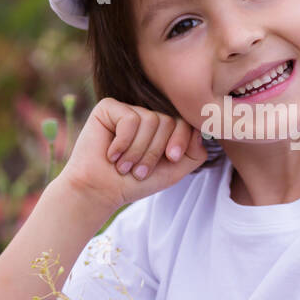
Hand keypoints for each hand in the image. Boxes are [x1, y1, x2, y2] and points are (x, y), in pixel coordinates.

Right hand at [58, 97, 209, 212]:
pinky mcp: (108, 108)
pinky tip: (111, 154)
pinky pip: (129, 119)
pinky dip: (123, 142)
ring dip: (137, 151)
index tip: (172, 159)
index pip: (184, 122)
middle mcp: (146, 115)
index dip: (182, 140)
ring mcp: (128, 109)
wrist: (100, 191)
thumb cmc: (134, 182)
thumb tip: (200, 131)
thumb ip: (195, 154)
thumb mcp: (173, 171)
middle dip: (155, 151)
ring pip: (150, 120)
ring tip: (124, 166)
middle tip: (139, 171)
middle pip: (168, 121)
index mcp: (162, 127)